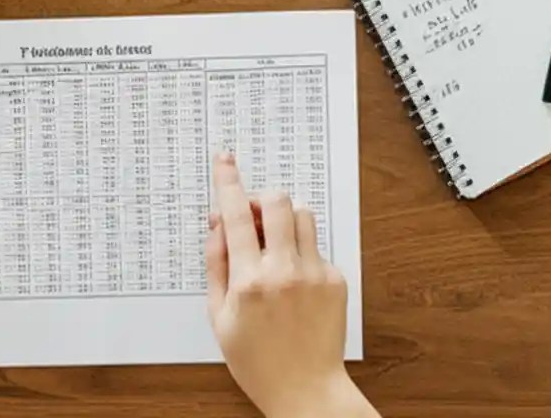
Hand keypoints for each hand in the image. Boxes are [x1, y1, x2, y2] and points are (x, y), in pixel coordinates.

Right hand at [205, 154, 378, 417]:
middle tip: (253, 215)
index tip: (226, 160)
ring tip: (274, 245)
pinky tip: (294, 280)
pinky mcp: (335, 280)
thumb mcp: (219, 316)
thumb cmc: (257, 360)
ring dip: (285, 220)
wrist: (306, 389)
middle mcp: (283, 271)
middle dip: (262, 198)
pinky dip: (301, 250)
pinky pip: (316, 246)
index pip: (237, 215)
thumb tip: (219, 224)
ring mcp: (314, 274)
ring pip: (302, 215)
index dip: (229, 181)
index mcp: (249, 280)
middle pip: (277, 202)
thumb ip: (216, 264)